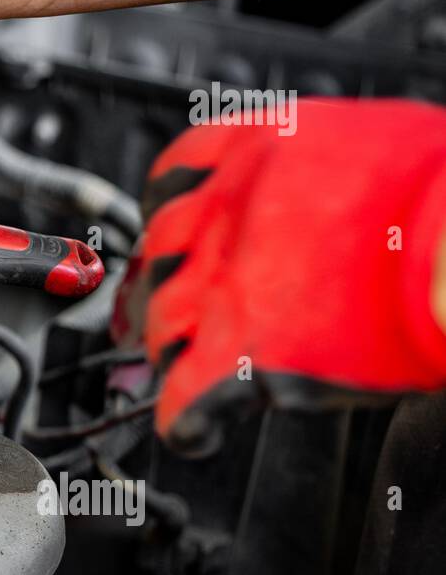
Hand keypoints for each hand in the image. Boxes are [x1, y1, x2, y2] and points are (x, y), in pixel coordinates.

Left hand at [136, 98, 445, 447]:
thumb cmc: (440, 188)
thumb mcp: (361, 142)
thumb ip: (312, 169)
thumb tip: (313, 196)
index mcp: (252, 150)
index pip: (170, 183)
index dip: (165, 220)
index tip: (164, 241)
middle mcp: (222, 213)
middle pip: (157, 261)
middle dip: (158, 293)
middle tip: (164, 316)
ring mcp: (224, 284)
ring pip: (160, 328)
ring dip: (169, 355)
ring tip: (186, 371)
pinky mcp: (243, 353)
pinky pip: (183, 398)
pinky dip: (183, 421)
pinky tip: (196, 432)